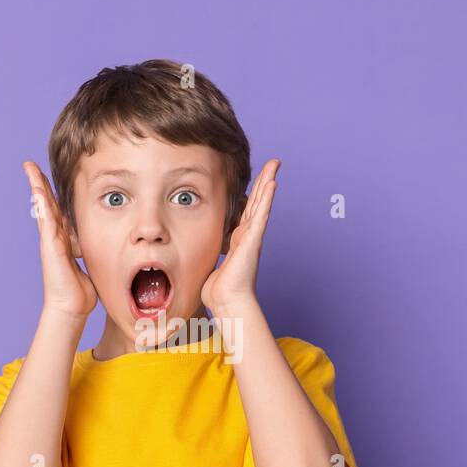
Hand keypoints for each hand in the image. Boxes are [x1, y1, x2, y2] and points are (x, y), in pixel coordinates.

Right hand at [23, 160, 96, 321]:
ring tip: (29, 168)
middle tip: (31, 166)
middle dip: (40, 184)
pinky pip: (45, 219)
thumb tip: (100, 248)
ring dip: (36, 186)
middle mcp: (55, 238)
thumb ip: (89, 253)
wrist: (70, 308)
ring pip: (42, 207)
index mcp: (64, 241)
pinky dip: (41, 203)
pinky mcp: (50, 245)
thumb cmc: (79, 292)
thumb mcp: (89, 265)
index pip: (58, 212)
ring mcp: (50, 240)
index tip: (49, 180)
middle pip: (46, 204)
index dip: (53, 195)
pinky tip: (36, 188)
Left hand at [201, 158, 278, 314]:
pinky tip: (272, 183)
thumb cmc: (218, 290)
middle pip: (257, 201)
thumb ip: (207, 254)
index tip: (253, 179)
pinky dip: (267, 198)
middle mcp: (247, 235)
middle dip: (264, 181)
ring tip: (275, 164)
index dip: (251, 193)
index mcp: (237, 239)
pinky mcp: (253, 239)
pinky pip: (261, 214)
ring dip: (269, 182)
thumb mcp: (209, 263)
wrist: (227, 302)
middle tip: (272, 163)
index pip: (245, 209)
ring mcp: (252, 236)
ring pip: (262, 202)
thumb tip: (191, 252)